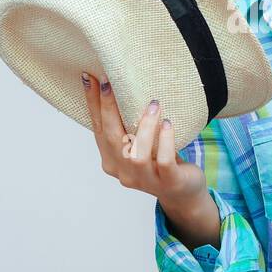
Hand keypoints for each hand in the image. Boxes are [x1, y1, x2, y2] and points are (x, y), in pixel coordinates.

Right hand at [79, 71, 205, 206]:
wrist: (183, 193)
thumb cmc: (160, 162)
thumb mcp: (139, 143)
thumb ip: (129, 126)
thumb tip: (122, 87)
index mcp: (112, 160)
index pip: (99, 128)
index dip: (92, 104)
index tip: (88, 78)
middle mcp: (124, 171)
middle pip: (111, 137)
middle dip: (107, 107)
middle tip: (110, 80)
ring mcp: (146, 179)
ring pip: (137, 153)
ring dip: (144, 126)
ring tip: (153, 103)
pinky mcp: (169, 181)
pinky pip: (164, 161)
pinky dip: (165, 141)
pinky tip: (168, 124)